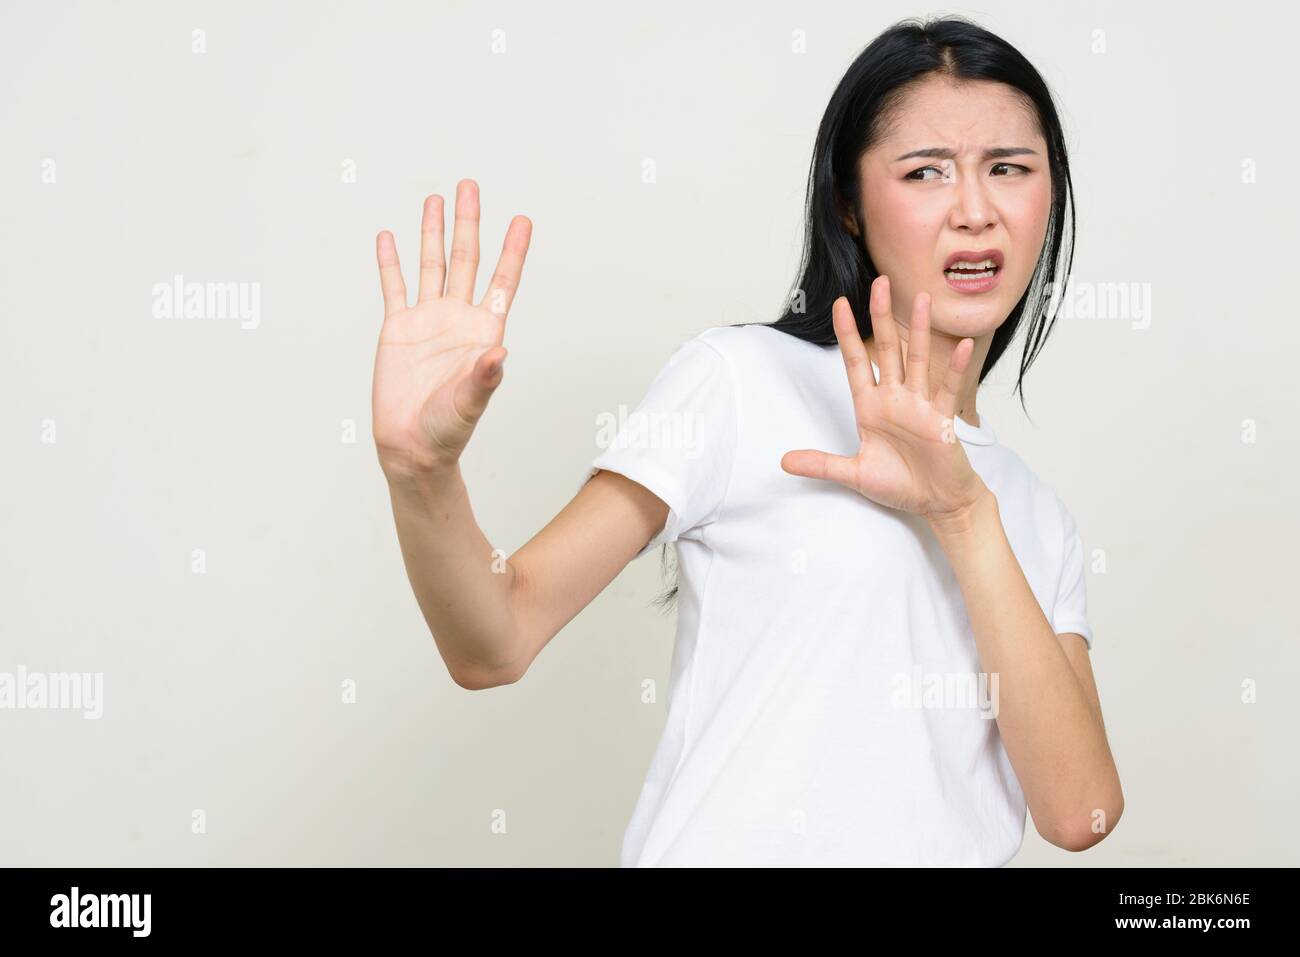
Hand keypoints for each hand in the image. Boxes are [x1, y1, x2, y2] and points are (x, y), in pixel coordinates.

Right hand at [372, 180, 531, 476]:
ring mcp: (427, 320)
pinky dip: (391, 261)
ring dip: (433, 231)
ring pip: (432, 264)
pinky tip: (390, 237)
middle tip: (470, 185)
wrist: (412, 446)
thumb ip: (485, 378)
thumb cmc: (449, 430)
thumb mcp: (472, 403)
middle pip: (466, 259)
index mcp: (483, 332)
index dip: (512, 251)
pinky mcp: (397, 329)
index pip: (502, 281)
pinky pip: (394, 287)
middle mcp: (457, 318)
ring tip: (436, 197)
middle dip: (469, 222)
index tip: (522, 220)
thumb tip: (499, 356)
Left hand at [780, 276, 987, 522]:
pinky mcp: (941, 420)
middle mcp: (895, 399)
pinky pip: (947, 390)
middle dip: (880, 317)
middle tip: (878, 282)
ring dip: (919, 330)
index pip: (855, 363)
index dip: (846, 335)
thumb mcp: (854, 474)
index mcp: (870, 408)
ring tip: (919, 298)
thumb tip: (783, 462)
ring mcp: (919, 406)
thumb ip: (821, 464)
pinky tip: (960, 345)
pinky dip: (955, 368)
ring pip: (918, 360)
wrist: (937, 503)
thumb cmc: (901, 485)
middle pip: (885, 350)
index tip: (838, 305)